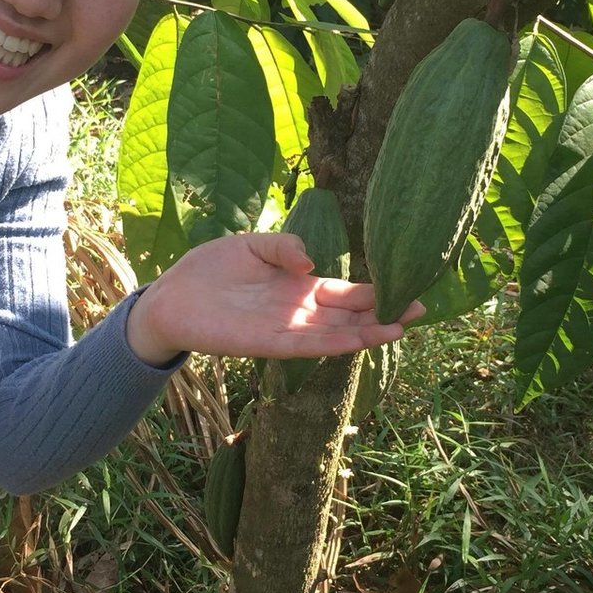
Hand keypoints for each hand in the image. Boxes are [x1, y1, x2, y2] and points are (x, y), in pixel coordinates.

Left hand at [124, 231, 422, 367]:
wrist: (172, 297)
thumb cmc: (210, 269)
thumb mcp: (252, 245)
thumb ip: (284, 247)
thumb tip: (313, 261)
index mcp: (299, 286)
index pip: (344, 293)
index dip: (375, 293)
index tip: (407, 291)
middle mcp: (298, 311)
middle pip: (348, 315)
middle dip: (382, 314)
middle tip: (420, 310)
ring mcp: (285, 329)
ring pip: (334, 334)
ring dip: (365, 333)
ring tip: (399, 328)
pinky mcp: (266, 344)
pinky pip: (305, 346)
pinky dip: (332, 344)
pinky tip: (357, 340)